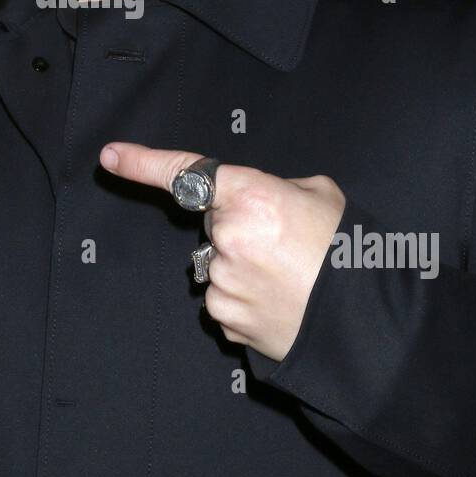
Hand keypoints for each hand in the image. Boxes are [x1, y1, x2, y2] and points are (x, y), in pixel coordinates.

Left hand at [98, 143, 344, 361]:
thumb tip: (259, 200)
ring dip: (241, 267)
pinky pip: (222, 298)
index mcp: (250, 195)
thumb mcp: (321, 196)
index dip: (143, 163)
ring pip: (216, 263)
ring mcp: (222, 281)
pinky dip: (244, 298)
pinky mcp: (224, 317)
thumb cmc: (347, 252)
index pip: (185, 173)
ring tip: (286, 277)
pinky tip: (277, 301)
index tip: (110, 156)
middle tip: (283, 243)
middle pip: (213, 223)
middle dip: (238, 228)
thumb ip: (278, 188)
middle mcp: (227, 237)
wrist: (365, 320)